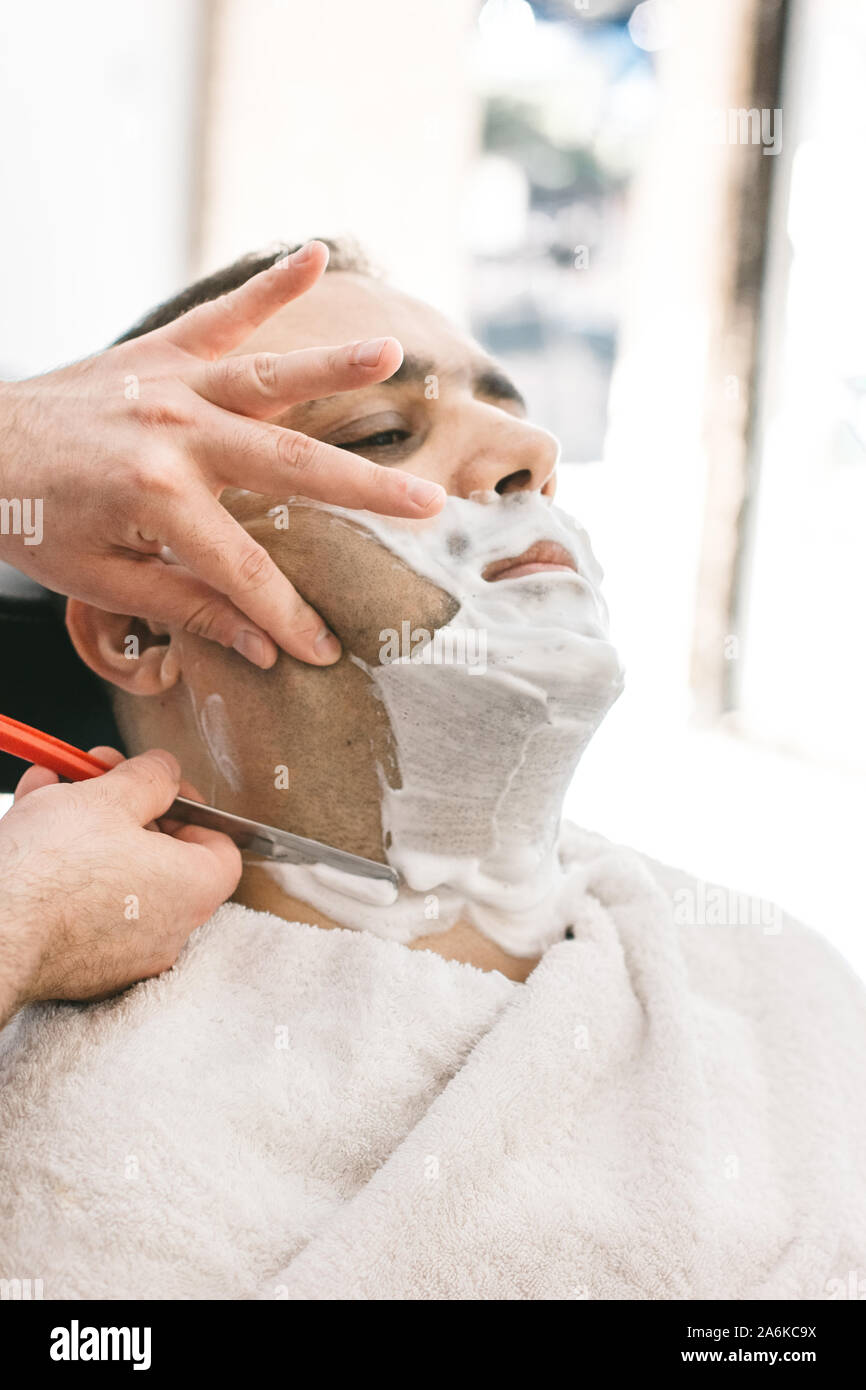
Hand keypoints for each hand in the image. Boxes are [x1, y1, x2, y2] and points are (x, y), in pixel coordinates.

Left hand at [0, 241, 444, 667]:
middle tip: (430, 508)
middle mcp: (177, 434)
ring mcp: (172, 385)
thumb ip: (186, 606)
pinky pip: (222, 315)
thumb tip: (260, 647)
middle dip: (364, 495)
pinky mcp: (160, 352)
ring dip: (335, 366)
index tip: (324, 650)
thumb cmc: (31, 523)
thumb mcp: (100, 581)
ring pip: (271, 379)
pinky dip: (268, 285)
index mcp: (159, 498)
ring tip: (394, 353)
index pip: (246, 569)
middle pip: (291, 469)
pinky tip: (314, 251)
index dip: (286, 615)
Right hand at [0, 748, 241, 1023]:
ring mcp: (121, 953)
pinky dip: (64, 864)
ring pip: (114, 874)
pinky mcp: (77, 963)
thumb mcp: (109, 797)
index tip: (160, 787)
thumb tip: (165, 771)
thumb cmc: (50, 872)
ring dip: (87, 824)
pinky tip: (33, 819)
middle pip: (161, 855)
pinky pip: (83, 903)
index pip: (222, 848)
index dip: (193, 808)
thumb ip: (150, 778)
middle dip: (127, 806)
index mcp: (191, 891)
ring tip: (54, 788)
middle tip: (99, 776)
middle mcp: (166, 931)